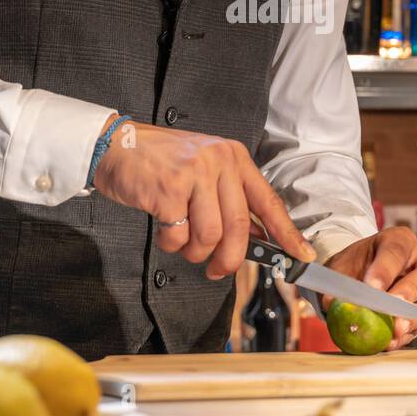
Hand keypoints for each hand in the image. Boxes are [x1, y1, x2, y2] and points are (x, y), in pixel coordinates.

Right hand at [92, 115, 315, 279]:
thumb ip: (229, 198)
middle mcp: (219, 162)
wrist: (116, 144)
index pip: (268, 200)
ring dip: (196, 252)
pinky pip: (180, 235)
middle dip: (230, 258)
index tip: (300, 254)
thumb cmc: (160, 162)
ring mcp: (194, 174)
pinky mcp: (169, 189)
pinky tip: (165, 230)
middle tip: (218, 271)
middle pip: (238, 226)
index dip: (287, 232)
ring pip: (210, 235)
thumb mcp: (203, 169)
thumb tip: (255, 237)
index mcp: (234, 158)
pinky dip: (172, 243)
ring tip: (183, 242)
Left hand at [324, 226, 416, 350]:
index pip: (397, 251)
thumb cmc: (353, 267)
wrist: (356, 279)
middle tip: (392, 308)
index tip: (371, 288)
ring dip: (416, 320)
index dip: (386, 270)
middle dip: (412, 291)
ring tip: (395, 330)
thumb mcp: (340, 268)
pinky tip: (389, 342)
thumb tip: (331, 302)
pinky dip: (407, 336)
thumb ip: (336, 283)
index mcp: (399, 241)